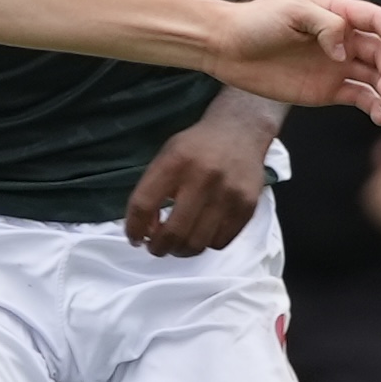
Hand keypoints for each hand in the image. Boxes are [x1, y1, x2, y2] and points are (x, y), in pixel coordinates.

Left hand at [123, 91, 277, 255]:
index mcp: (175, 162)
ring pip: (196, 243)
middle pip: (172, 232)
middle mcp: (202, 177)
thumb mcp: (167, 155)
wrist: (241, 131)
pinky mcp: (246, 206)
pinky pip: (219, 242)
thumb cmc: (197, 147)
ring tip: (178, 244)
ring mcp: (227, 194)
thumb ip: (152, 189)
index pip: (144, 205)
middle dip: (158, 248)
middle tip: (157, 247)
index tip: (135, 238)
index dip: (134, 228)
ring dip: (181, 251)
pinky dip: (206, 244)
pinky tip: (202, 233)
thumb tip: (146, 230)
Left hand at [208, 0, 380, 120]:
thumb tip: (344, 52)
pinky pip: (360, 97)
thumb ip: (326, 25)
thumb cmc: (257, 21)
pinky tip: (379, 115)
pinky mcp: (327, 90)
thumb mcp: (292, 11)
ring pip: (376, 77)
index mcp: (339, 13)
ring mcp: (337, 66)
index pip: (379, 21)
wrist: (227, 47)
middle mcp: (344, 40)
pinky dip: (373, 106)